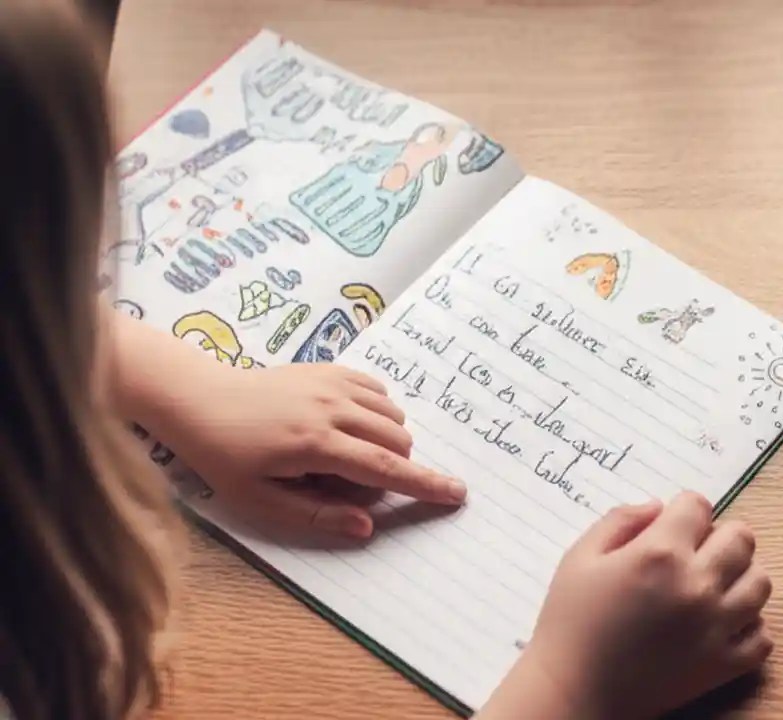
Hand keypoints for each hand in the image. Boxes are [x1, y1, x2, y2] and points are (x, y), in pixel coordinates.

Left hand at [156, 361, 464, 539]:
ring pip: (393, 416)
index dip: (424, 484)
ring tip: (345, 452)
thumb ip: (316, 514)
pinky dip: (376, 413)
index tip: (457, 494)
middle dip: (393, 467)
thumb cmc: (225, 457)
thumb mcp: (260, 500)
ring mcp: (333, 383)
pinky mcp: (331, 368)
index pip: (385, 469)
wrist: (200, 398)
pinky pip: (379, 392)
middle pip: (397, 441)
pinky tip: (347, 424)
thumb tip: (367, 525)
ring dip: (386, 440)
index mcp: (315, 444)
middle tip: (348, 480)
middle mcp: (332, 408)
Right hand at [481, 492, 772, 719]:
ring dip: (739, 576)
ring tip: (711, 586)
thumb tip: (658, 507)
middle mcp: (697, 585)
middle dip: (717, 536)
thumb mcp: (580, 557)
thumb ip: (621, 520)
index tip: (669, 527)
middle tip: (692, 553)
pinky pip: (763, 636)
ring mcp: (717, 627)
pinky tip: (720, 624)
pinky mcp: (724, 665)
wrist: (574, 692)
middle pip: (741, 537)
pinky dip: (748, 626)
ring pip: (760, 582)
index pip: (699, 505)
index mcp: (660, 554)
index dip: (682, 511)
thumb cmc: (570, 623)